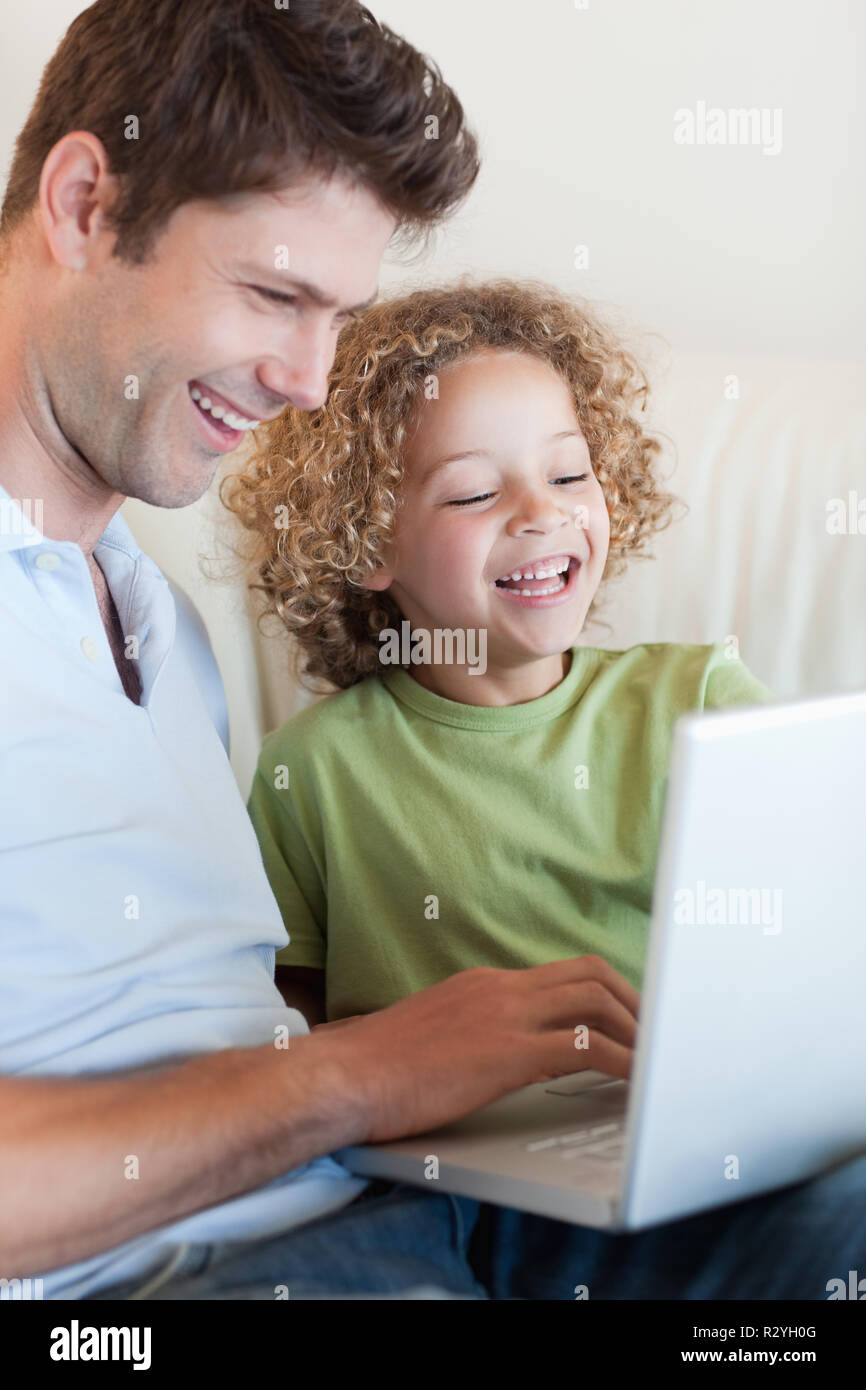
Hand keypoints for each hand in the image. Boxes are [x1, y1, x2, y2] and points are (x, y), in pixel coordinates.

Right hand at [303, 955, 639, 1146]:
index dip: (607, 991)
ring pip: (597, 1002)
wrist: (342, 1077)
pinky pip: (585, 1049)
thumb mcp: (437, 1033)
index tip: (628, 1016)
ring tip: (655, 1062)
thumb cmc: (377, 1068)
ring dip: (636, 1031)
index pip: (563, 972)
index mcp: (484, 984)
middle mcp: (500, 988)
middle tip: (655, 1037)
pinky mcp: (506, 1052)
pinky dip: (623, 1063)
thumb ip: (478, 1032)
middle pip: (591, 973)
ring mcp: (505, 1016)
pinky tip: (636, 1084)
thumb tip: (509, 1053)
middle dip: (634, 1002)